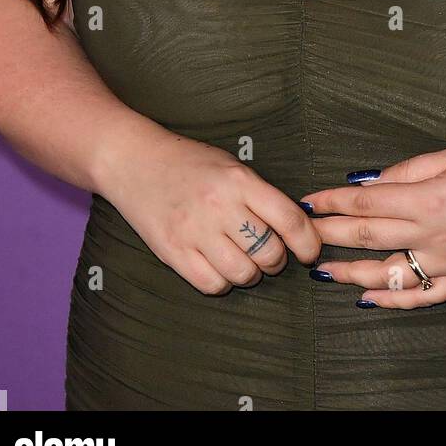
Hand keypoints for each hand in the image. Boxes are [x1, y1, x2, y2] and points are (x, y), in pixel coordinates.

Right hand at [99, 123, 322, 294]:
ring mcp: (194, 231)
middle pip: (269, 252)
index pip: (289, 218)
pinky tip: (220, 267)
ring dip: (251, 274)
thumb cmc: (190, 162)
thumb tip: (296, 226)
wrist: (135, 161)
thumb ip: (260, 195)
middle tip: (271, 255)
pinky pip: (211, 284)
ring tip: (245, 262)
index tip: (310, 250)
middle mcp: (220, 206)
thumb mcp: (231, 166)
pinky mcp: (172, 252)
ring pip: (243, 273)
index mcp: (239, 181)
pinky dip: (223, 283)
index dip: (307, 241)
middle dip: (277, 260)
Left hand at [299, 144, 445, 308]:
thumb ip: (408, 169)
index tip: (308, 200)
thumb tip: (370, 181)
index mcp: (428, 198)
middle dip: (329, 235)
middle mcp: (432, 235)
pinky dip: (391, 300)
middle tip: (300, 234)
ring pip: (386, 273)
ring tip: (321, 269)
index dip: (331, 201)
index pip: (365, 202)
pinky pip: (419, 297)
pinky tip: (368, 297)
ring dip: (348, 271)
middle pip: (367, 237)